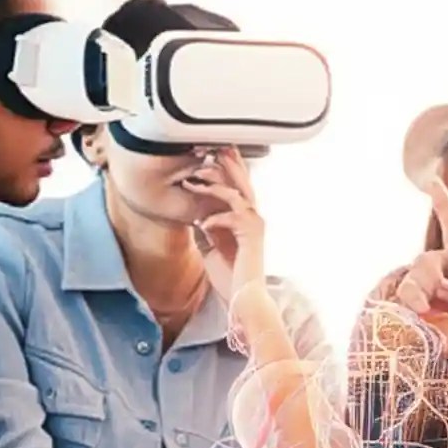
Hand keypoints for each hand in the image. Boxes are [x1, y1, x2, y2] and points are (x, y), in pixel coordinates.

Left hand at [182, 148, 263, 298]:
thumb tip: (192, 214)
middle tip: (208, 148)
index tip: (207, 153)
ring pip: (236, 193)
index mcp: (244, 218)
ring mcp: (255, 225)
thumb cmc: (229, 277)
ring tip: (193, 181)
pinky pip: (232, 217)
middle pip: (241, 181)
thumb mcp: (210, 247)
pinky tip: (201, 223)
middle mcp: (253, 217)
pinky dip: (214, 218)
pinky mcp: (251, 236)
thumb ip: (205, 228)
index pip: (236, 185)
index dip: (224, 167)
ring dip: (213, 185)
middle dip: (226, 162)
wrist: (242, 300)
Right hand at [389, 178, 447, 370]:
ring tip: (441, 308)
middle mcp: (439, 268)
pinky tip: (425, 312)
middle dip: (437, 278)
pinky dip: (415, 301)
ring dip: (427, 291)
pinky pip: (402, 291)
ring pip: (412, 275)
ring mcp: (423, 286)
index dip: (441, 202)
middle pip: (425, 259)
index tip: (432, 180)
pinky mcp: (410, 304)